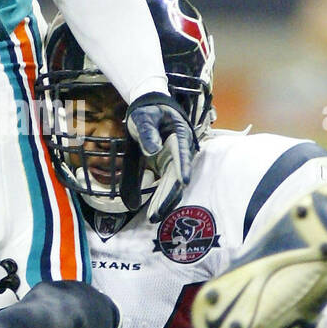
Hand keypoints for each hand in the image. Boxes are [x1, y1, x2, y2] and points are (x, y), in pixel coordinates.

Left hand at [124, 91, 196, 221]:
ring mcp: (176, 160)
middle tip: (157, 213)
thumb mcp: (142, 118)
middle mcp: (181, 150)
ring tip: (153, 218)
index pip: (182, 152)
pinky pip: (166, 185)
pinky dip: (161, 198)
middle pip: (178, 176)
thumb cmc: (147, 111)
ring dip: (165, 201)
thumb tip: (153, 151)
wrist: (150, 109)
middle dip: (169, 195)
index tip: (184, 181)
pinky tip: (153, 212)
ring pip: (173, 184)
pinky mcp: (168, 167)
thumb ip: (147, 133)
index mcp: (179, 134)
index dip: (183, 167)